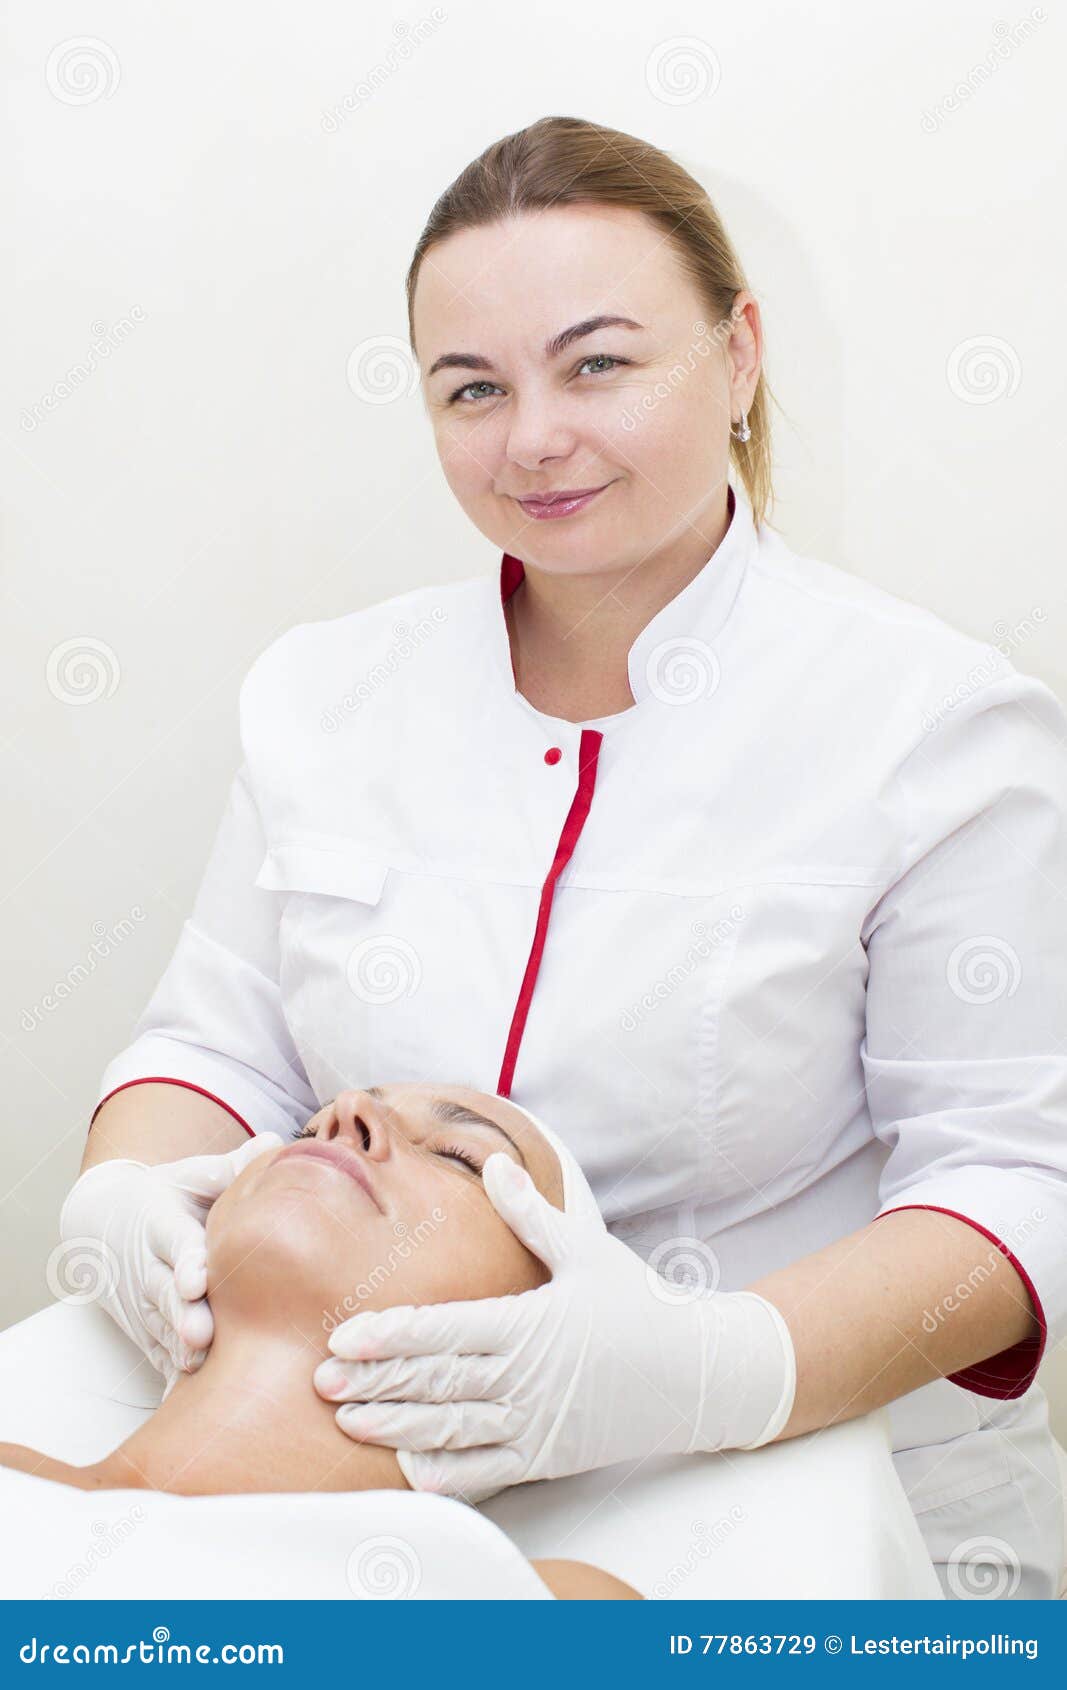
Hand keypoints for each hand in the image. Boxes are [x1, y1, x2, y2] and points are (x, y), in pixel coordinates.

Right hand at [58, 1134, 281, 1388]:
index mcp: (160, 1221)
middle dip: (182, 1314)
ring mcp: (144, 1301)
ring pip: (160, 1329)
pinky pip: (159, 1354)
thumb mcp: (195, 1174)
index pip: (174, 1241)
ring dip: (178, 1348)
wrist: (108, 1223)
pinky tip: (190, 1400)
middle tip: (202, 1333)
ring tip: (199, 1365)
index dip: (186, 1259)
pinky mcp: (146, 1330)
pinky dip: (171, 1374)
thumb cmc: (171, 1196)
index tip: (199, 1277)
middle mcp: (148, 1265)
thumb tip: (274, 1144)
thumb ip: (232, 1166)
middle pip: (164, 1293)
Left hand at [314, 1153, 796, 1502]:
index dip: (389, 1336)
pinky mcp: (551, 1457)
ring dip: (396, 1427)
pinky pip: (491, 1471)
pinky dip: (449, 1473)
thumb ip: (531, 1213)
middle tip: (320, 1381)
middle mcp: (527, 1379)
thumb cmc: (640, 1303)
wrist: (701, 1373)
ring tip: (349, 1422)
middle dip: (374, 1382)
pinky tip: (410, 1471)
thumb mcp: (586, 1249)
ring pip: (453, 1430)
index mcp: (529, 1324)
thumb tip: (493, 1165)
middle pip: (435, 1383)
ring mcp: (538, 1424)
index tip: (343, 1336)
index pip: (443, 1332)